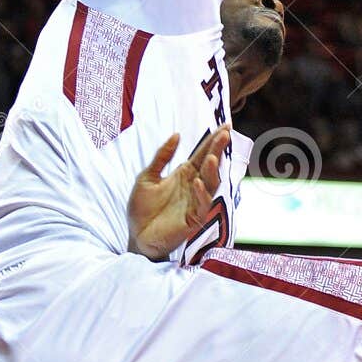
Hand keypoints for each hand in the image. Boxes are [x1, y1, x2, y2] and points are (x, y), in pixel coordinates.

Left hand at [128, 127, 230, 259]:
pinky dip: (201, 194)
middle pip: (210, 165)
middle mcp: (193, 186)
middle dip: (218, 149)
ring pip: (210, 184)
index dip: (213, 140)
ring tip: (212, 157)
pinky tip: (197, 183)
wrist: (136, 236)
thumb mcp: (147, 177)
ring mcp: (195, 202)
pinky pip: (202, 205)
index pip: (202, 154)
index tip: (225, 126)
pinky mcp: (194, 219)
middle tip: (225, 134)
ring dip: (212, 171)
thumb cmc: (142, 209)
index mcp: (184, 174)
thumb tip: (177, 134)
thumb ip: (161, 157)